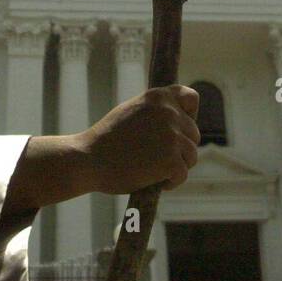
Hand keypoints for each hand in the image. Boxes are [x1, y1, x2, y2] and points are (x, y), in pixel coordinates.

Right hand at [77, 85, 199, 194]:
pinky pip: (182, 174)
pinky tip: (155, 183)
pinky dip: (171, 182)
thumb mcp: (131, 112)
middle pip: (193, 134)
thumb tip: (178, 120)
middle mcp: (169, 112)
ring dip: (178, 166)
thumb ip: (154, 112)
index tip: (178, 130)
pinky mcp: (172, 160)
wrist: (87, 159)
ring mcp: (172, 136)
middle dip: (181, 148)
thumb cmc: (106, 140)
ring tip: (155, 172)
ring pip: (191, 156)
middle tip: (158, 160)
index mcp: (158, 97)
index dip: (189, 115)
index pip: (191, 98)